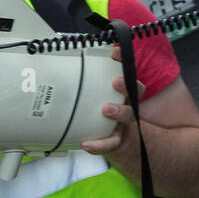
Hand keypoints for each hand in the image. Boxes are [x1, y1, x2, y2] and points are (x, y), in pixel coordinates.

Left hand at [81, 45, 147, 173]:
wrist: (117, 143)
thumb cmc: (103, 114)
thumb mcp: (98, 96)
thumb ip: (86, 83)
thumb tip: (64, 64)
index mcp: (123, 91)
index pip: (127, 71)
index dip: (123, 61)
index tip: (114, 52)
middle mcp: (128, 104)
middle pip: (135, 91)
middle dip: (126, 85)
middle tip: (115, 81)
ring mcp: (124, 123)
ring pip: (128, 115)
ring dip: (119, 111)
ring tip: (106, 109)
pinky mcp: (117, 141)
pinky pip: (109, 143)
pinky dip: (98, 144)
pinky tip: (87, 144)